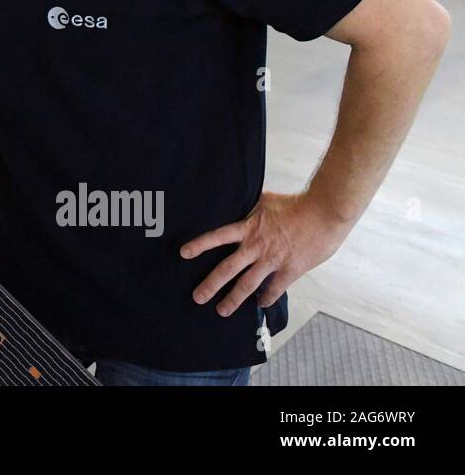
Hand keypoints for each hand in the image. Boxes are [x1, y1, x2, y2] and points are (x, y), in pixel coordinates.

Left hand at [179, 191, 351, 315]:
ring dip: (233, 299)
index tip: (183, 253)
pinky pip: (274, 289)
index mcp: (248, 227)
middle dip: (210, 284)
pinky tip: (259, 305)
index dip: (200, 244)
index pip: (218, 236)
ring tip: (222, 310)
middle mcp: (256, 246)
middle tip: (197, 297)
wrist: (325, 212)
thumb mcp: (266, 200)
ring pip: (248, 284)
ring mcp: (273, 260)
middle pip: (228, 268)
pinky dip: (266, 298)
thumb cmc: (297, 204)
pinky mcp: (290, 270)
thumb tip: (238, 197)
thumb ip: (250, 206)